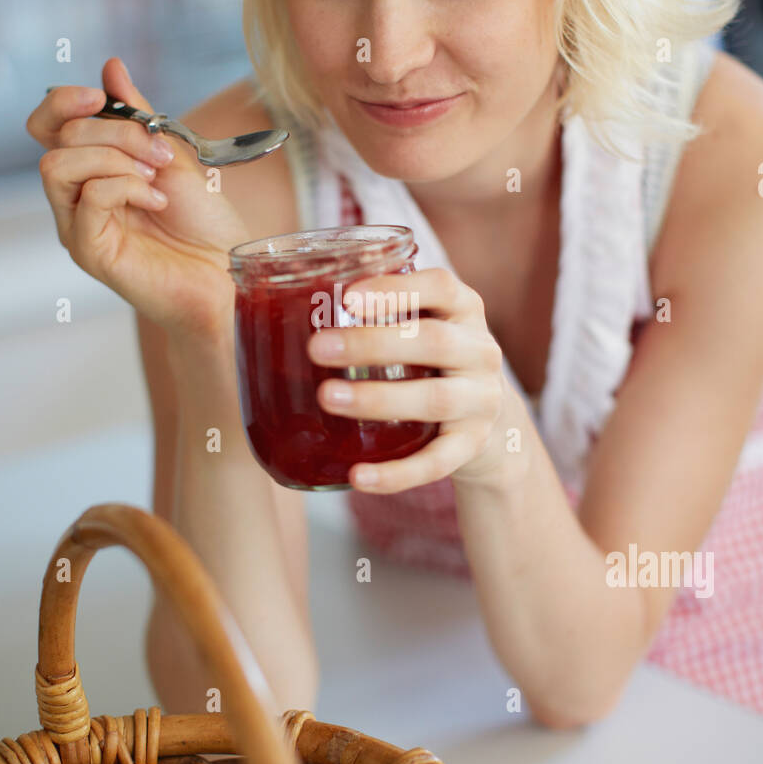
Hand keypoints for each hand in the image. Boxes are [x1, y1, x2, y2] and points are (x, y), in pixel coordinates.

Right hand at [26, 58, 251, 341]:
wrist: (227, 271)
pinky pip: (90, 197)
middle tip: (159, 152)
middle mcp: (76, 197)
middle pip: (59, 138)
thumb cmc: (203, 222)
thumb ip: (138, 115)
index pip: (47, 126)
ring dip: (114, 158)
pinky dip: (127, 187)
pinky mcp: (89, 251)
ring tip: (154, 176)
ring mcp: (78, 225)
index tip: (99, 95)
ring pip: (57, 165)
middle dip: (114, 131)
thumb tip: (111, 67)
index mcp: (91, 170)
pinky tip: (157, 200)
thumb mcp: (173, 154)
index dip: (62, 101)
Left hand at [306, 267, 517, 492]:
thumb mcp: (420, 325)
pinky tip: (357, 476)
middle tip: (317, 348)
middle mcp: (480, 352)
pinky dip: (397, 474)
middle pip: (433, 341)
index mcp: (463, 310)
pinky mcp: (472, 446)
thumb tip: (273, 300)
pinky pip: (436, 463)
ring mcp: (481, 401)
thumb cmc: (430, 360)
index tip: (347, 296)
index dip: (395, 289)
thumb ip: (375, 310)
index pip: (439, 287)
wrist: (489, 420)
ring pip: (433, 400)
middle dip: (372, 344)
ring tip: (326, 397)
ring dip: (377, 399)